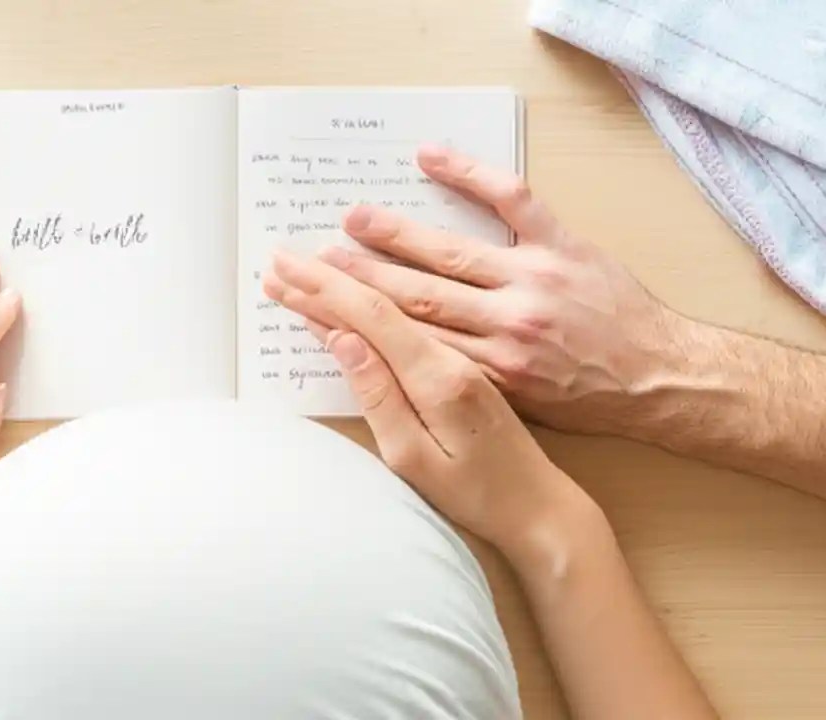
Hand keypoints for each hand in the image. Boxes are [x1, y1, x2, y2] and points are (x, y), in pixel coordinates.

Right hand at [264, 251, 596, 559]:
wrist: (546, 506)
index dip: (321, 289)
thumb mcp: (417, 461)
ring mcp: (471, 350)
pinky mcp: (476, 357)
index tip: (281, 272)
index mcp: (440, 375)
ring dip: (356, 276)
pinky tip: (370, 281)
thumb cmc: (480, 495)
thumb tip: (343, 340)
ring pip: (405, 301)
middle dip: (327, 277)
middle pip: (382, 300)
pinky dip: (387, 296)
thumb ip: (379, 399)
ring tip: (314, 258)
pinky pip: (424, 315)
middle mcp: (457, 352)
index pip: (370, 316)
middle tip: (280, 259)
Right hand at [315, 144, 682, 434]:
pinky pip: (512, 202)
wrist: (661, 384)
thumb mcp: (518, 413)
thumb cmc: (586, 403)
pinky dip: (471, 176)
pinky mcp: (563, 247)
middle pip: (412, 294)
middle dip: (354, 276)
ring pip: (449, 253)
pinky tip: (431, 159)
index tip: (309, 300)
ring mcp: (533, 280)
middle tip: (308, 258)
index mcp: (487, 371)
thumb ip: (453, 386)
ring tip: (351, 221)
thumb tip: (393, 359)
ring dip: (394, 235)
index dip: (348, 316)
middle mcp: (505, 324)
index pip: (401, 336)